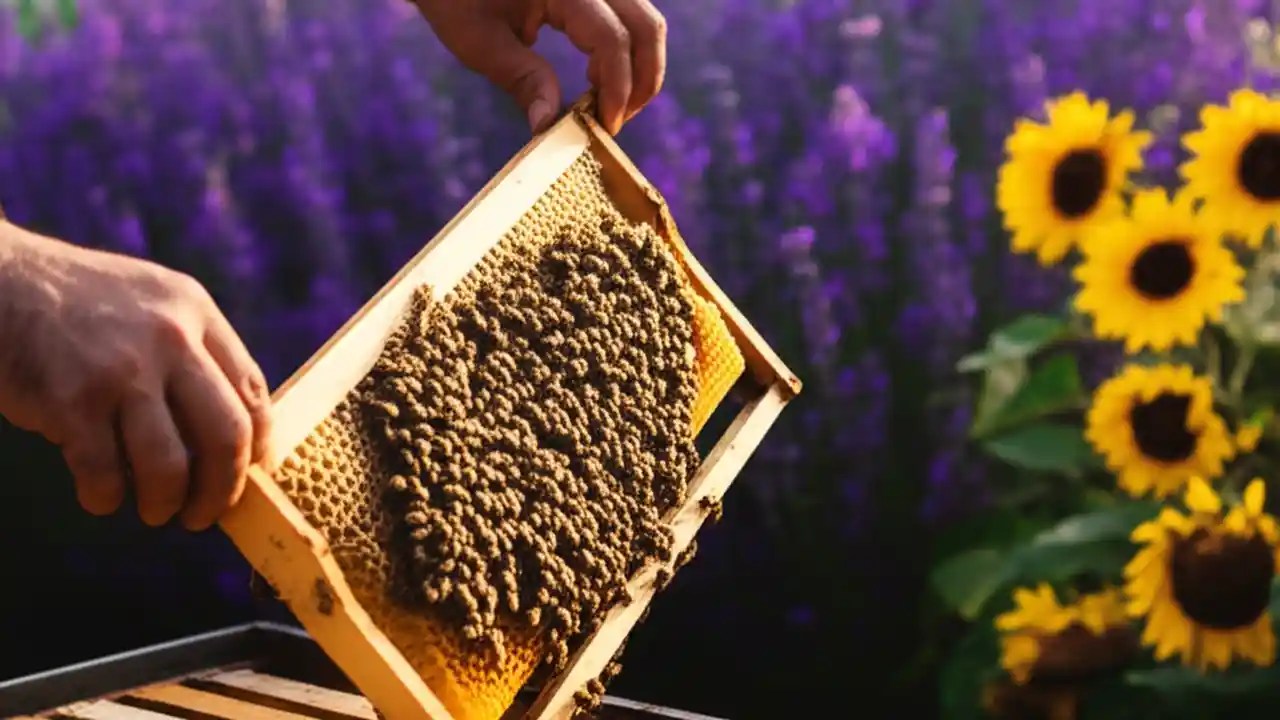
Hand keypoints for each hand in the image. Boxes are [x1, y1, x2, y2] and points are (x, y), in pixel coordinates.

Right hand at [0, 221, 273, 530]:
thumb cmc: (77, 305)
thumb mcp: (153, 302)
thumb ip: (193, 351)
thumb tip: (232, 433)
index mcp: (196, 312)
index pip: (253, 391)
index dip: (257, 445)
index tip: (247, 473)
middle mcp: (170, 337)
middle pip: (226, 435)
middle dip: (222, 489)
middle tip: (205, 514)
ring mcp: (123, 369)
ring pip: (169, 466)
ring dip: (165, 503)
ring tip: (156, 512)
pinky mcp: (73, 400)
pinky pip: (105, 473)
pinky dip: (107, 498)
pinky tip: (102, 497)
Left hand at [414, 0, 666, 134]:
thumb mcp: (479, 41)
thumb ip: (523, 80)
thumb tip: (548, 127)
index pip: (612, 40)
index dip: (617, 89)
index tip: (605, 126)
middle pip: (648, 27)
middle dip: (643, 81)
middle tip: (616, 120)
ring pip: (647, 22)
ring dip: (639, 67)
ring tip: (607, 102)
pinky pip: (630, 17)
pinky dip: (626, 51)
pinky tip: (597, 77)